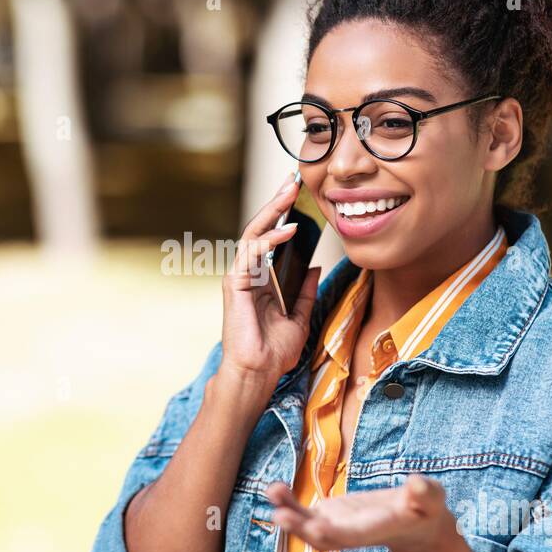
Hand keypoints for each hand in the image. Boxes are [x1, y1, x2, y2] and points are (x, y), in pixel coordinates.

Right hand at [218, 170, 321, 385]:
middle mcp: (248, 273)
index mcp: (261, 279)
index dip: (283, 214)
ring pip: (253, 232)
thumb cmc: (273, 351)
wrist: (258, 373)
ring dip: (273, 210)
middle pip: (261, 228)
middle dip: (277, 202)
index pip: (271, 238)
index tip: (299, 194)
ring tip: (290, 191)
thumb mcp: (299, 317)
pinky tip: (290, 228)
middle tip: (293, 179)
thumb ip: (305, 291)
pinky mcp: (235, 282)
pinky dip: (270, 238)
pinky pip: (252, 252)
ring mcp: (239, 276)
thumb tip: (315, 266)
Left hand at [265, 474, 461, 551]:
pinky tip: (274, 489)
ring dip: (289, 512)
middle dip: (301, 529)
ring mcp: (337, 527)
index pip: (354, 535)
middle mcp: (352, 534)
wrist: (413, 524)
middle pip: (324, 538)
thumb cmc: (426, 509)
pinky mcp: (328, 517)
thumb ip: (425, 494)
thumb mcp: (431, 498)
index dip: (335, 532)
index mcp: (377, 530)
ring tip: (273, 491)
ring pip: (308, 526)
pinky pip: (303, 513)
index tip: (316, 526)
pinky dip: (288, 503)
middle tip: (280, 515)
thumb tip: (417, 484)